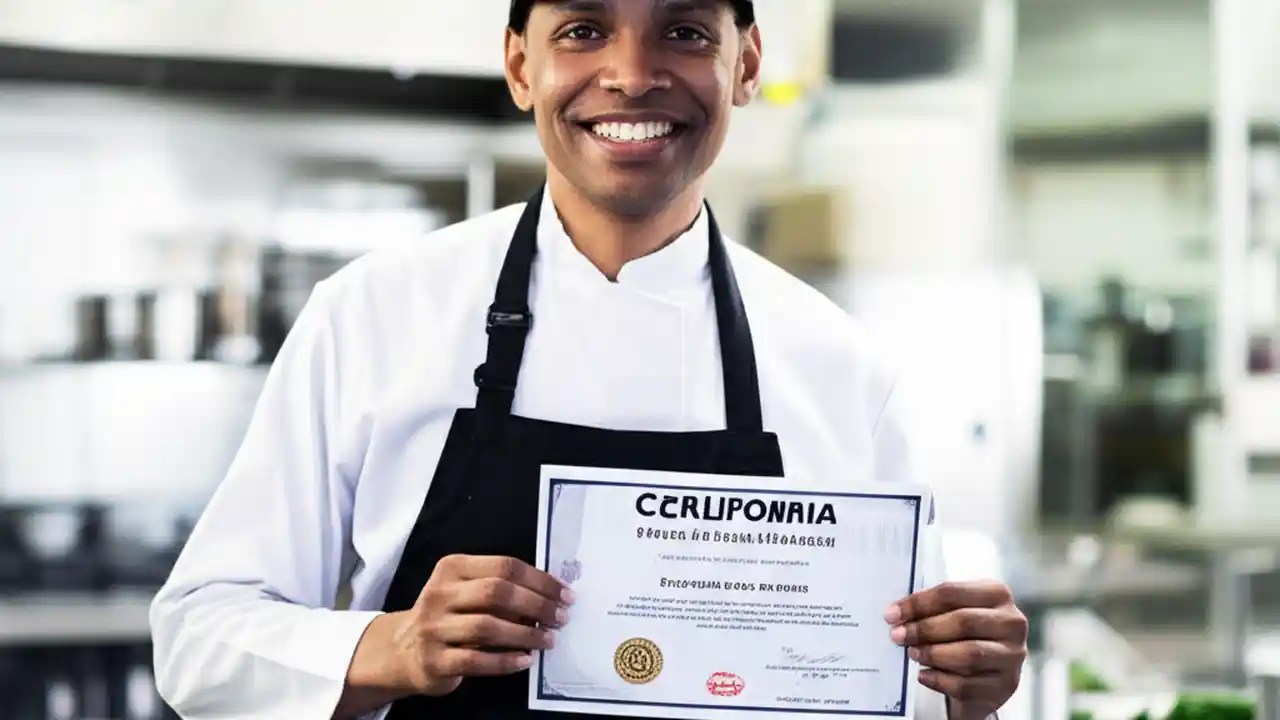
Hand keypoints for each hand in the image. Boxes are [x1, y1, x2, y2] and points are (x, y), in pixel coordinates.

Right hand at [392, 554, 573, 696]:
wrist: (403, 651)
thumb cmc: (448, 616)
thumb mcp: (465, 591)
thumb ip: (500, 589)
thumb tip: (550, 596)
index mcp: (452, 568)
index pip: (504, 566)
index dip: (539, 580)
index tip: (565, 594)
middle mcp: (440, 594)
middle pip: (496, 592)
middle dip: (536, 605)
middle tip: (561, 618)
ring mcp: (433, 627)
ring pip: (487, 627)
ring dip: (525, 635)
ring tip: (548, 640)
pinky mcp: (434, 660)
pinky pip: (476, 661)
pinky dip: (506, 661)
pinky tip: (525, 660)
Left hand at [884, 581, 1026, 719]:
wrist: (989, 672)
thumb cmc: (966, 633)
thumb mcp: (956, 611)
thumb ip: (932, 609)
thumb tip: (896, 615)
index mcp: (997, 594)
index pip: (952, 593)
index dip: (919, 603)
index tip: (892, 614)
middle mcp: (1012, 623)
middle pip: (963, 622)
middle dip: (924, 629)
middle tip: (899, 636)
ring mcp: (1012, 656)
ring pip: (969, 654)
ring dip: (933, 654)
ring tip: (913, 653)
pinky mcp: (1006, 685)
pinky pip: (967, 684)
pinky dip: (939, 680)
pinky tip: (924, 675)